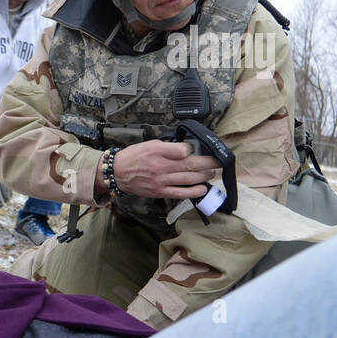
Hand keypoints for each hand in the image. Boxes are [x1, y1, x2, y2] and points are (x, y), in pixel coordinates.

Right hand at [101, 140, 219, 198]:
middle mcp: (160, 166)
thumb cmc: (134, 156)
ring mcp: (161, 181)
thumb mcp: (150, 144)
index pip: (182, 150)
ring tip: (213, 173)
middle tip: (218, 162)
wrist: (118, 173)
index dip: (192, 150)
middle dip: (208, 163)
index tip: (196, 149)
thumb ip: (168, 147)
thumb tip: (186, 149)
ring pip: (188, 179)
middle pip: (190, 164)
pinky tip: (203, 188)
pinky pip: (180, 193)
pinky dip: (193, 191)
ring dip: (204, 176)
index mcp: (158, 151)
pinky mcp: (160, 192)